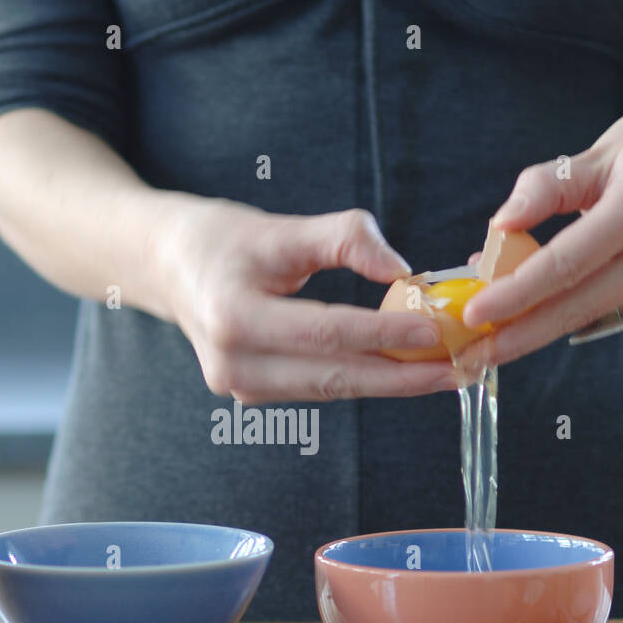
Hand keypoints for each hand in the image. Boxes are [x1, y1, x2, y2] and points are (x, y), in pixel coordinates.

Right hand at [157, 199, 457, 402]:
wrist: (166, 266)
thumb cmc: (221, 239)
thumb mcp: (279, 227)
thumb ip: (343, 239)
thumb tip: (401, 269)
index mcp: (233, 316)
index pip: (325, 331)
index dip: (383, 334)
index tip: (434, 331)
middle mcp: (232, 363)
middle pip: (332, 376)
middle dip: (400, 376)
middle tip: (457, 370)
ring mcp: (239, 388)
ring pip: (329, 390)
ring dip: (388, 383)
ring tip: (441, 372)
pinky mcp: (251, 395)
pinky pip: (317, 388)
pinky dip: (361, 379)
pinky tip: (400, 370)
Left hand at [462, 92, 622, 363]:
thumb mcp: (603, 149)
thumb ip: (549, 185)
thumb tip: (502, 223)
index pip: (568, 262)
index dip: (518, 292)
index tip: (476, 312)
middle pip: (577, 304)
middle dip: (519, 335)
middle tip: (471, 356)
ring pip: (587, 313)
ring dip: (533, 330)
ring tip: (484, 343)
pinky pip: (600, 307)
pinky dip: (559, 313)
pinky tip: (522, 316)